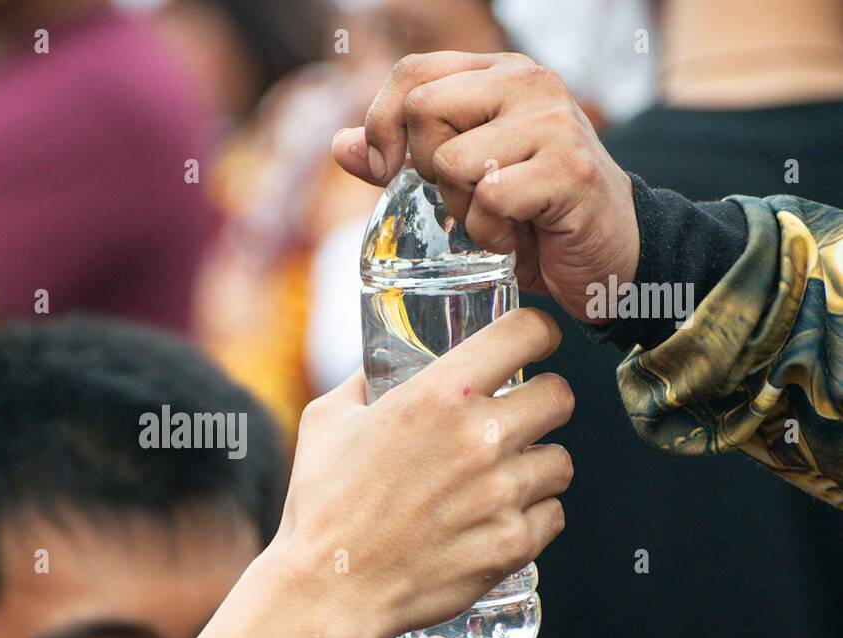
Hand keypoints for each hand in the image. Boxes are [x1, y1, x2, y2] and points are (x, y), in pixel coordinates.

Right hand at [191, 307, 573, 637]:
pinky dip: (531, 516)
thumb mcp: (327, 421)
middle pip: (559, 396)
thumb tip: (379, 367)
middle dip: (541, 403)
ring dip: (535, 466)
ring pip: (560, 461)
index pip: (526, 334)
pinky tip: (495, 519)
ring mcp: (503, 493)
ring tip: (498, 480)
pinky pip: (552, 514)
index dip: (537, 335)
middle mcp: (480, 438)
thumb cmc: (322, 506)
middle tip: (518, 418)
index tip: (536, 344)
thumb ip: (364, 384)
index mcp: (438, 395)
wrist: (329, 588)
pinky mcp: (514, 542)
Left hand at [332, 51, 637, 320]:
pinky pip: (488, 200)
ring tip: (502, 216)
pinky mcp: (567, 170)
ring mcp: (552, 123)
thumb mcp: (459, 180)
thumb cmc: (529, 214)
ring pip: (452, 161)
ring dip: (464, 208)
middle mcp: (529, 83)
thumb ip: (401, 159)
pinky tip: (521, 234)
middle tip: (466, 194)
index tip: (384, 167)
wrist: (607, 255)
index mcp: (499, 74)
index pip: (413, 72)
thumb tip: (340, 144)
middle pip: (423, 110)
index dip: (381, 121)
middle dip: (426, 168)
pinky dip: (492, 233)